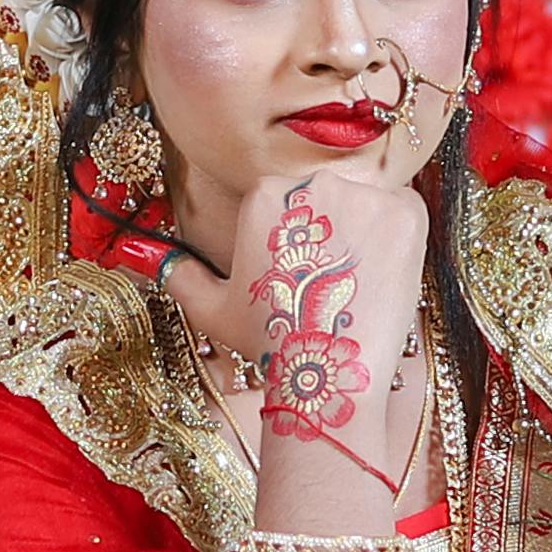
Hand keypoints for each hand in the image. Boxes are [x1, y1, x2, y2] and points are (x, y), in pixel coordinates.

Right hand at [161, 163, 431, 504]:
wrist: (328, 369)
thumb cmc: (269, 341)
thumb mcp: (212, 309)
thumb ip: (179, 273)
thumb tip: (147, 255)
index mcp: (265, 193)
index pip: (290, 200)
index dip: (299, 239)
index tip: (302, 273)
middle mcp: (314, 182)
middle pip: (328, 192)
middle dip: (331, 230)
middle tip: (329, 280)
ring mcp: (364, 194)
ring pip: (368, 198)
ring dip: (366, 230)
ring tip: (356, 279)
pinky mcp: (405, 210)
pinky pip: (403, 207)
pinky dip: (398, 235)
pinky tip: (382, 271)